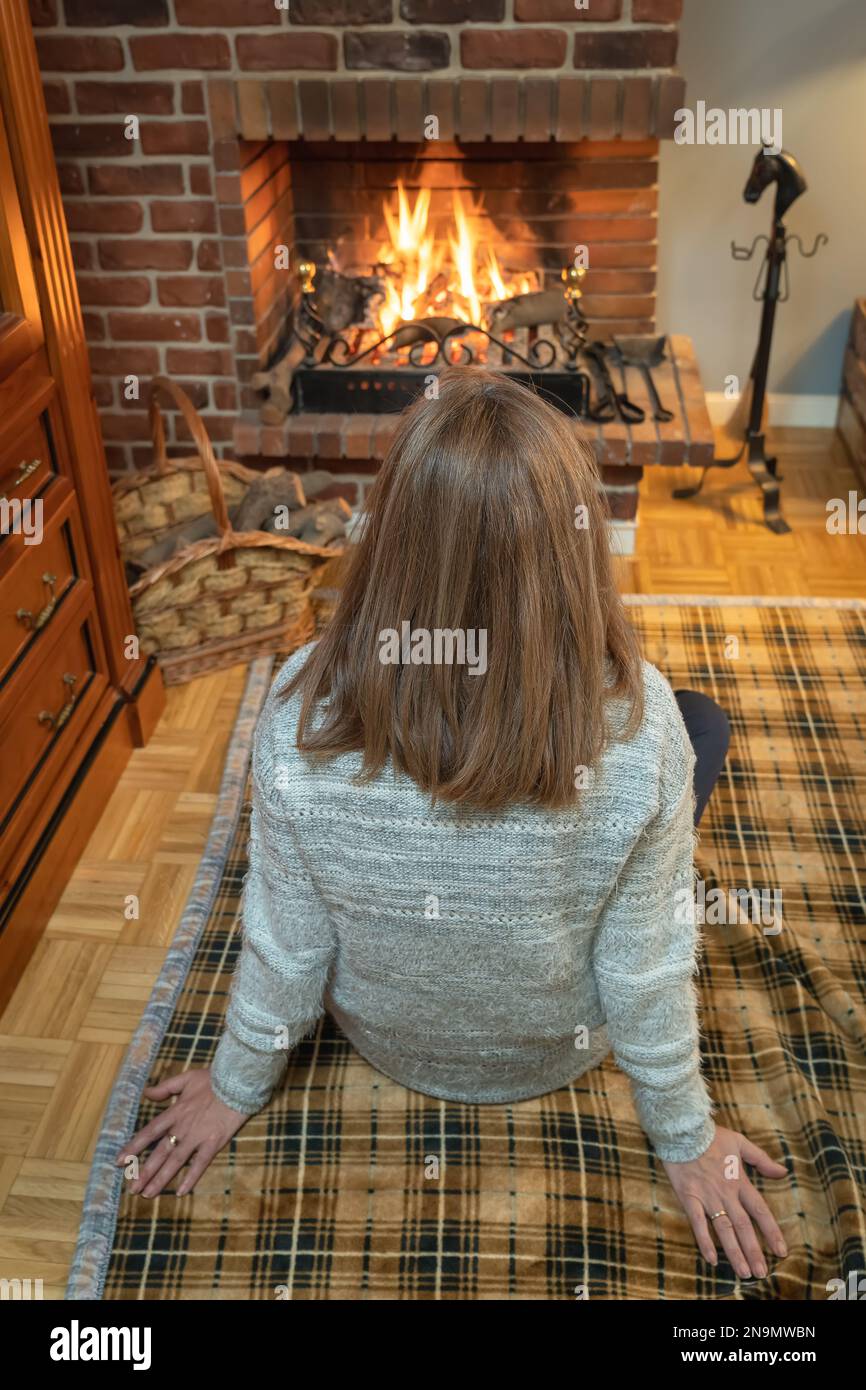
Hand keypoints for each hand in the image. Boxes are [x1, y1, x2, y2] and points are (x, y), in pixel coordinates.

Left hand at [115, 1067, 248, 1198]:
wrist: (238, 1083)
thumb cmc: (213, 1079)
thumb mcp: (186, 1078)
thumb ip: (165, 1087)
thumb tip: (146, 1093)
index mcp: (175, 1112)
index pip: (149, 1132)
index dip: (133, 1147)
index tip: (119, 1161)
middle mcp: (182, 1128)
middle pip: (159, 1153)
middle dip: (144, 1171)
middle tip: (132, 1189)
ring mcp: (197, 1137)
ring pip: (175, 1162)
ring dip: (161, 1179)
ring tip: (148, 1194)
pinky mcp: (213, 1143)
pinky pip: (200, 1164)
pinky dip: (191, 1178)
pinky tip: (181, 1192)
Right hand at [663, 1125, 787, 1278]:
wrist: (682, 1129)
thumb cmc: (711, 1135)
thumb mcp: (740, 1142)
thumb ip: (762, 1159)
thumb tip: (783, 1172)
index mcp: (740, 1181)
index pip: (760, 1211)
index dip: (771, 1232)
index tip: (781, 1252)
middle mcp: (726, 1193)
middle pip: (743, 1226)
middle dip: (753, 1251)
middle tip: (761, 1273)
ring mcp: (707, 1196)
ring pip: (724, 1229)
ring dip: (734, 1252)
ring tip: (743, 1272)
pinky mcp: (689, 1197)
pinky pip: (698, 1223)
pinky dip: (705, 1241)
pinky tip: (711, 1259)